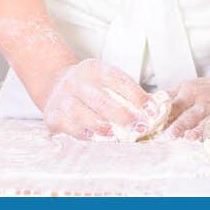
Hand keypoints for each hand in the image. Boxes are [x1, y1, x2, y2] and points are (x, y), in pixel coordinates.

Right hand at [41, 59, 156, 140]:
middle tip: (139, 127)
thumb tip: (157, 109)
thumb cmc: (90, 88)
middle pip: (99, 98)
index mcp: (94, 69)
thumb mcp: (106, 81)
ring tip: (117, 137)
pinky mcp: (52, 116)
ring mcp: (62, 98)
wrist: (54, 85)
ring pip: (80, 112)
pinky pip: (68, 127)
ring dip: (101, 126)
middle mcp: (76, 81)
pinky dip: (83, 135)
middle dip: (122, 114)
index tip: (152, 110)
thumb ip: (128, 93)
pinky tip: (96, 140)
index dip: (136, 95)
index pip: (117, 79)